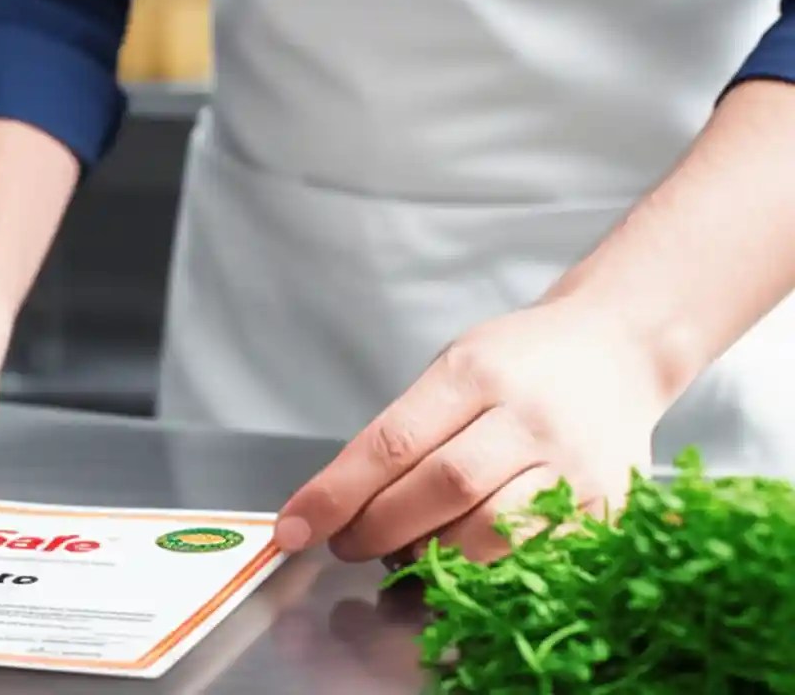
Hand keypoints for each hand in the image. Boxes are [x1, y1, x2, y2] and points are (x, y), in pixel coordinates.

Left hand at [273, 300, 670, 562]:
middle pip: (438, 490)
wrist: (618, 350)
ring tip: (407, 546)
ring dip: (429, 554)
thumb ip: (403, 432)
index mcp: (477, 372)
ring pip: (486, 533)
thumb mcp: (452, 368)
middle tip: (349, 543)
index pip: (391, 443)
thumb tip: (340, 506)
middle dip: (377, 528)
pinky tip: (462, 552)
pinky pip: (530, 555)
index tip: (296, 526)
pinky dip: (483, 565)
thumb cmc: (519, 362)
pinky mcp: (604, 504)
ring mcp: (573, 463)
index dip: (336, 493)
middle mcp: (529, 416)